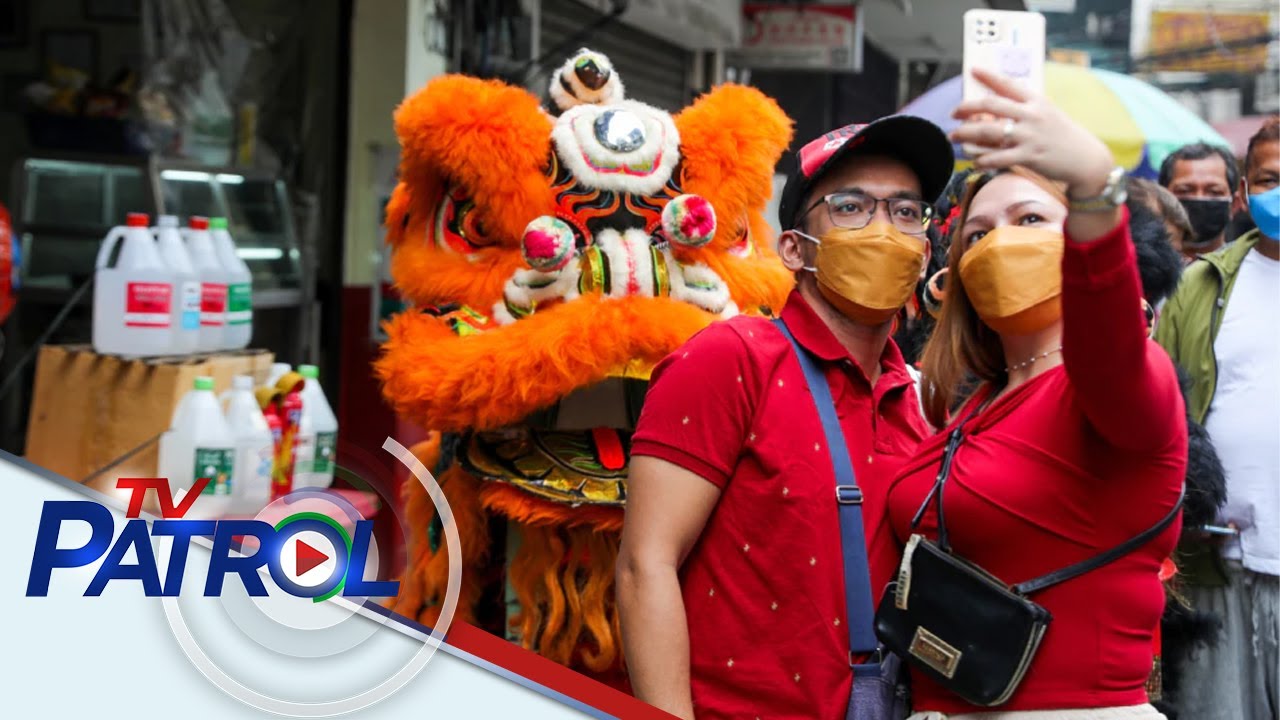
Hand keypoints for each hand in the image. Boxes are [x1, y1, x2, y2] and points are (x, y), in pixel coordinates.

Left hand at [951, 67, 1115, 198]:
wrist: (1085, 158)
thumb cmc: (1062, 135)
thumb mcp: (1047, 113)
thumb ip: (1025, 108)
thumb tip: (996, 108)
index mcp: (1036, 101)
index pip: (1008, 83)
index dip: (988, 76)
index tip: (972, 70)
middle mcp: (1031, 115)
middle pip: (991, 105)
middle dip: (967, 107)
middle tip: (953, 112)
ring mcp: (1030, 136)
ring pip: (989, 132)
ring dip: (966, 133)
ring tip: (953, 136)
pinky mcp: (1029, 156)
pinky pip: (998, 158)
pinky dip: (983, 160)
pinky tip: (974, 161)